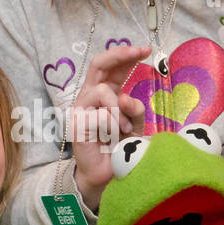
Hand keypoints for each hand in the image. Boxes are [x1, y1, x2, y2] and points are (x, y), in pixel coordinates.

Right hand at [70, 45, 148, 209]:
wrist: (107, 175)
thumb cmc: (120, 148)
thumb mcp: (135, 125)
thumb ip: (135, 109)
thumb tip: (127, 97)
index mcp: (105, 93)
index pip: (112, 66)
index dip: (127, 55)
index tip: (147, 49)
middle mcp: (90, 96)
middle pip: (99, 63)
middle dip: (121, 54)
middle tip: (140, 52)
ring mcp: (81, 108)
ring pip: (103, 91)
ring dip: (120, 110)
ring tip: (125, 129)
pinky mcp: (76, 123)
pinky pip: (100, 115)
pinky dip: (112, 125)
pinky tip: (113, 137)